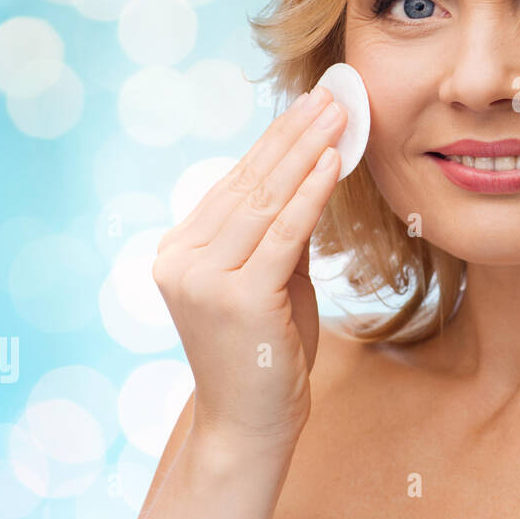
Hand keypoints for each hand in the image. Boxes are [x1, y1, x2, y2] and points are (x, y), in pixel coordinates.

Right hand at [151, 85, 346, 451]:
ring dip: (306, 151)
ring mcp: (203, 278)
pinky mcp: (235, 297)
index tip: (309, 104)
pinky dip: (311, 194)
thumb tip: (313, 171)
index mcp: (180, 250)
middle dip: (294, 134)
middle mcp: (181, 259)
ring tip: (339, 114)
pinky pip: (283, 233)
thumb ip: (280, 231)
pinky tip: (333, 162)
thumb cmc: (266, 352)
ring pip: (264, 200)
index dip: (276, 140)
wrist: (251, 424)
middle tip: (331, 94)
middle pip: (248, 183)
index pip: (235, 183)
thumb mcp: (272, 279)